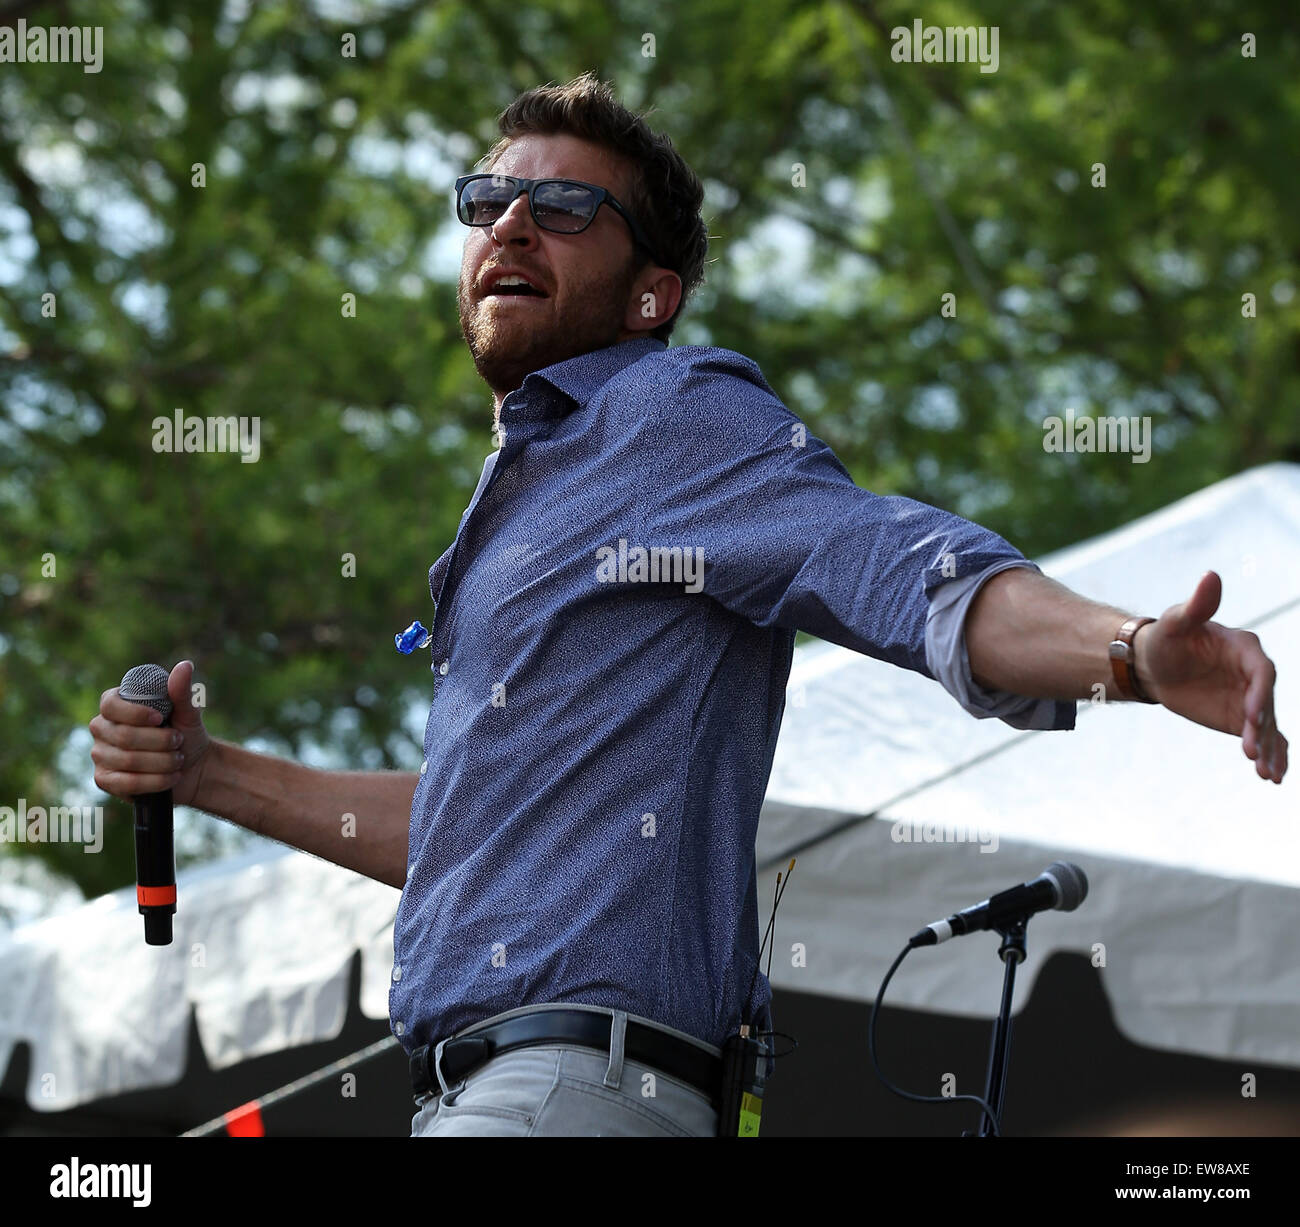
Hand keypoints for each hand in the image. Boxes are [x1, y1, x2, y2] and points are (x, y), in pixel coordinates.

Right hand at [90, 660, 213, 805]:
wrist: (194, 765)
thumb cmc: (186, 732)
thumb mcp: (188, 712)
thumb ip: (182, 691)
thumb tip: (184, 665)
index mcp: (115, 705)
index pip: (111, 705)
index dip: (135, 713)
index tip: (160, 718)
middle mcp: (101, 728)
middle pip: (123, 736)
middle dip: (159, 741)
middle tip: (179, 741)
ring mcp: (100, 754)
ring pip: (128, 760)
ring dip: (162, 761)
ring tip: (179, 759)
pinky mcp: (105, 779)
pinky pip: (126, 783)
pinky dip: (156, 781)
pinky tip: (172, 777)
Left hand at [1135, 571, 1286, 782]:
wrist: (1154, 663)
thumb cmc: (1165, 638)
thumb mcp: (1175, 622)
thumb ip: (1197, 605)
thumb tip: (1210, 575)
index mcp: (1244, 648)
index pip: (1261, 671)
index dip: (1259, 692)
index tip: (1250, 714)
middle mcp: (1255, 674)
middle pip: (1266, 702)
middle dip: (1262, 727)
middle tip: (1251, 749)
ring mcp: (1252, 698)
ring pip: (1269, 725)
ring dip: (1270, 748)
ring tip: (1265, 773)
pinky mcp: (1244, 718)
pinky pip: (1264, 738)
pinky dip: (1271, 755)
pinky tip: (1271, 777)